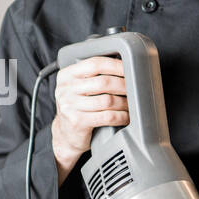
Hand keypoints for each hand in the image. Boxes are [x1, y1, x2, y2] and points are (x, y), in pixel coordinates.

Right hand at [50, 56, 128, 181]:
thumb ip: (93, 76)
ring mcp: (70, 106)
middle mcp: (65, 89)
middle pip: (103, 82)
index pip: (94, 64)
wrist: (66, 135)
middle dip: (124, 85)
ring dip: (124, 103)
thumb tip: (123, 66)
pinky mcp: (77, 122)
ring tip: (130, 105)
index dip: (115, 65)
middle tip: (134, 89)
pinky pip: (107, 116)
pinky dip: (121, 116)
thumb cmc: (78, 108)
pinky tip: (126, 116)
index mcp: (66, 76)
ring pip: (107, 100)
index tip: (129, 68)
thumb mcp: (78, 88)